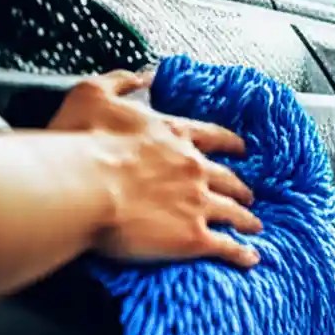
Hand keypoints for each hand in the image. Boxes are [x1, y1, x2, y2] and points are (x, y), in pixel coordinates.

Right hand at [55, 71, 262, 267]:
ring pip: (233, 212)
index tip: (241, 149)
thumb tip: (141, 76)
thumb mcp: (93, 94)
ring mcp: (198, 203)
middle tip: (248, 194)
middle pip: (228, 178)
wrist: (82, 188)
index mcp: (174, 135)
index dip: (230, 144)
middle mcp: (193, 168)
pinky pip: (226, 246)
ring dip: (245, 219)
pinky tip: (249, 258)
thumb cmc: (82, 143)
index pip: (212, 137)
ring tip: (253, 226)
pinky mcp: (193, 237)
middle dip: (240, 187)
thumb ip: (120, 82)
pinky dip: (240, 253)